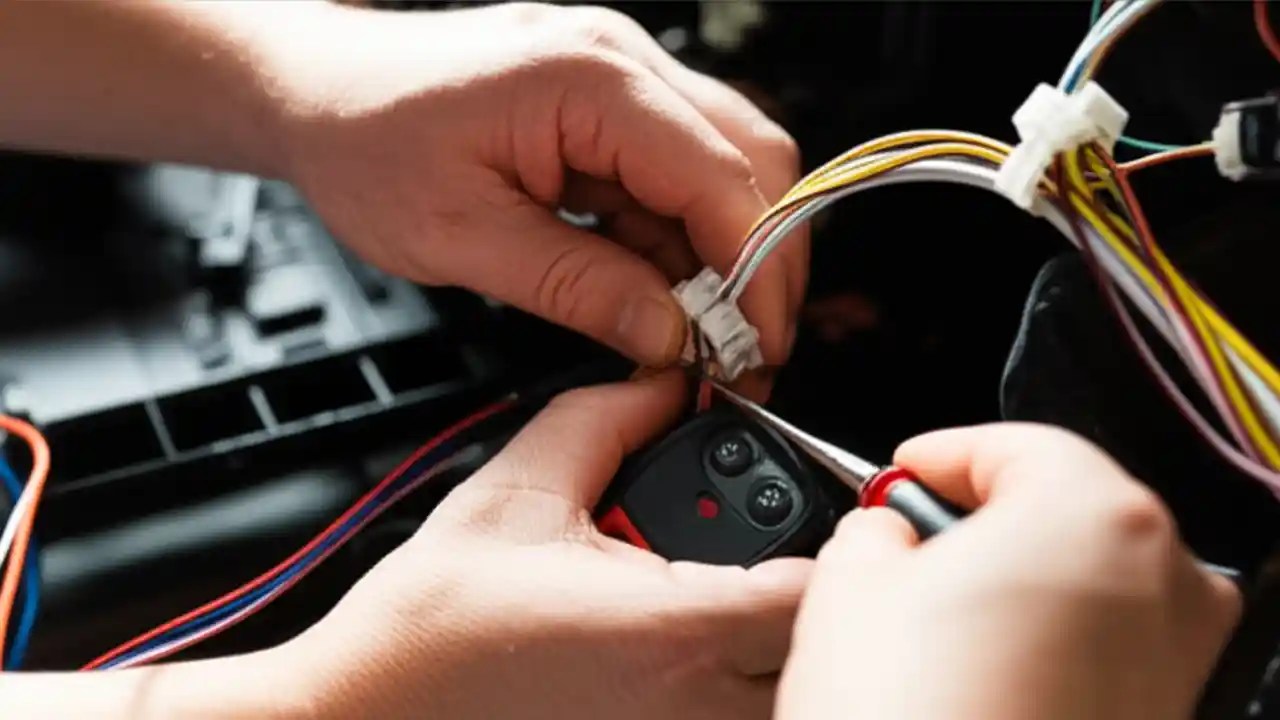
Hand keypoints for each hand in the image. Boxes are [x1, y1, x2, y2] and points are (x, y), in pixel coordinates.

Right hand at [269, 371, 808, 719]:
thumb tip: (666, 383)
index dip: (839, 545)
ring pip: (790, 697)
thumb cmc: (430, 630)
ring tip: (728, 605)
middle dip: (819, 598)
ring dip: (785, 647)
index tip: (817, 517)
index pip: (823, 591)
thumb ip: (607, 416)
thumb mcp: (518, 490)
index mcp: (675, 631)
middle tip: (778, 555)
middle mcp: (695, 709)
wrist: (367, 718)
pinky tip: (687, 654)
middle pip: (825, 652)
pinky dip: (740, 686)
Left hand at [275, 2, 807, 368]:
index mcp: (590, 79)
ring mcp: (618, 81)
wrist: (317, 90)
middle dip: (759, 265)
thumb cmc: (364, 139)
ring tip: (690, 335)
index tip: (756, 347)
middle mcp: (621, 64)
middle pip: (751, 162)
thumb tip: (668, 336)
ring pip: (721, 172)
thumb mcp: (463, 238)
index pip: (722, 177)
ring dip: (719, 258)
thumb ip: (578, 288)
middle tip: (740, 349)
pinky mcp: (606, 110)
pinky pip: (672, 178)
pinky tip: (652, 293)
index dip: (756, 273)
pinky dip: (676, 242)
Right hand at [776, 424, 1240, 719]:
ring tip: (927, 620)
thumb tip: (889, 533)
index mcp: (1095, 514)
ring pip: (1082, 581)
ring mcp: (1175, 660)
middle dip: (978, 521)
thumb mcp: (849, 583)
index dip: (940, 455)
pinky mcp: (1161, 718)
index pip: (1013, 445)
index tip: (902, 475)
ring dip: (1009, 582)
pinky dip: (1040, 643)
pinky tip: (968, 673)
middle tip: (904, 546)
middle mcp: (1164, 581)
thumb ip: (874, 527)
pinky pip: (1098, 648)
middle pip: (1059, 509)